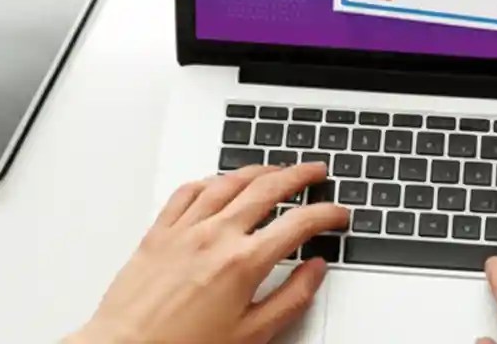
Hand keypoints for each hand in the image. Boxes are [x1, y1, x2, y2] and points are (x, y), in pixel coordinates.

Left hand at [68, 163, 347, 343]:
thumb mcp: (251, 336)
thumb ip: (290, 298)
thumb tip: (315, 271)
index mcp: (243, 263)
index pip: (299, 224)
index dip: (326, 213)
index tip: (337, 214)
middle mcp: (215, 236)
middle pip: (268, 189)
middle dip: (299, 175)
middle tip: (316, 172)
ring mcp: (185, 230)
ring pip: (229, 182)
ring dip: (259, 170)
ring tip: (276, 168)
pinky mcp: (158, 232)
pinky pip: (187, 192)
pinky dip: (210, 180)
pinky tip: (219, 181)